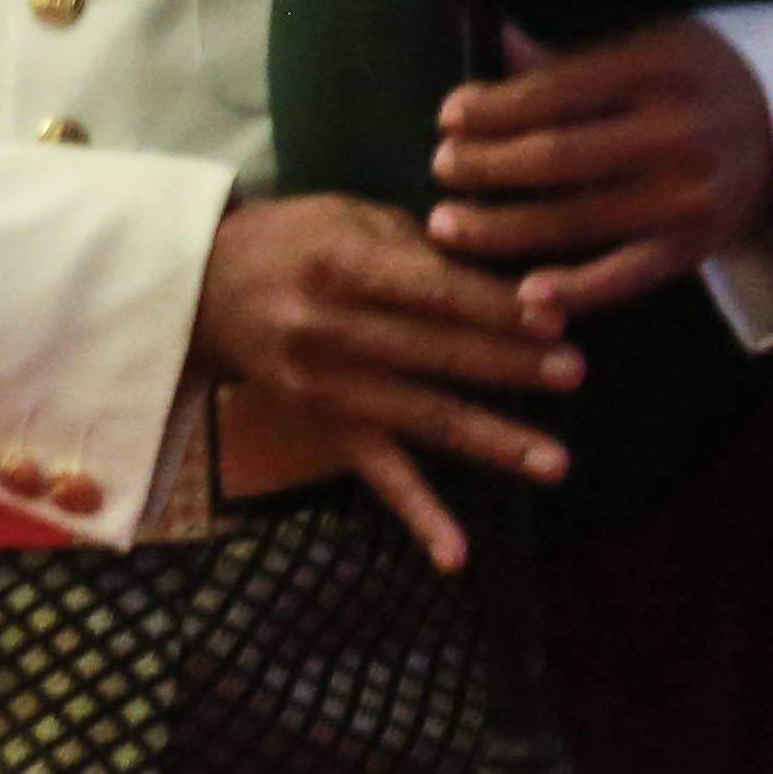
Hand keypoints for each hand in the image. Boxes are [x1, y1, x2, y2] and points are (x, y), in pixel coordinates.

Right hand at [192, 193, 580, 571]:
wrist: (198, 289)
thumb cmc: (293, 242)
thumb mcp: (348, 217)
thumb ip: (419, 244)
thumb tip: (507, 277)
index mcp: (339, 265)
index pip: (429, 289)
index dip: (492, 305)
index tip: (554, 317)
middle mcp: (328, 329)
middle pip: (432, 352)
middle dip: (506, 364)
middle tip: (573, 373)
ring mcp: (324, 387)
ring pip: (420, 417)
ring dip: (489, 440)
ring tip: (555, 462)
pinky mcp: (322, 428)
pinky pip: (377, 475)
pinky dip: (417, 517)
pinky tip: (457, 556)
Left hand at [431, 16, 772, 325]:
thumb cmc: (701, 77)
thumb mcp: (650, 45)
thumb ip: (573, 59)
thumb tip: (500, 45)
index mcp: (658, 72)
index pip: (553, 94)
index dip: (491, 110)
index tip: (448, 117)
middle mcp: (677, 136)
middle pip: (557, 159)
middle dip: (484, 167)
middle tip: (440, 168)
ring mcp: (691, 197)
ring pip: (578, 220)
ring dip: (502, 228)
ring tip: (448, 225)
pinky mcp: (699, 246)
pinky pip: (627, 275)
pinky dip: (575, 289)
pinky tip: (524, 293)